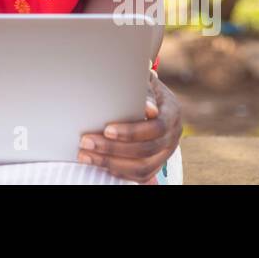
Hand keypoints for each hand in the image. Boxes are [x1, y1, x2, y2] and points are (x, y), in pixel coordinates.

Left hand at [77, 68, 180, 182]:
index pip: (156, 127)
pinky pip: (140, 176)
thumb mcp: (145, 81)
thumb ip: (144, 91)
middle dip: (113, 148)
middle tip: (86, 142)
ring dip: (111, 163)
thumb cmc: (142, 87)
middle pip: (146, 150)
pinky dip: (119, 172)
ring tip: (86, 155)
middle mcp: (172, 135)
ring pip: (142, 168)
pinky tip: (99, 163)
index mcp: (171, 113)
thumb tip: (148, 108)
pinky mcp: (157, 164)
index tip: (107, 130)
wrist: (153, 99)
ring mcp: (166, 152)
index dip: (132, 131)